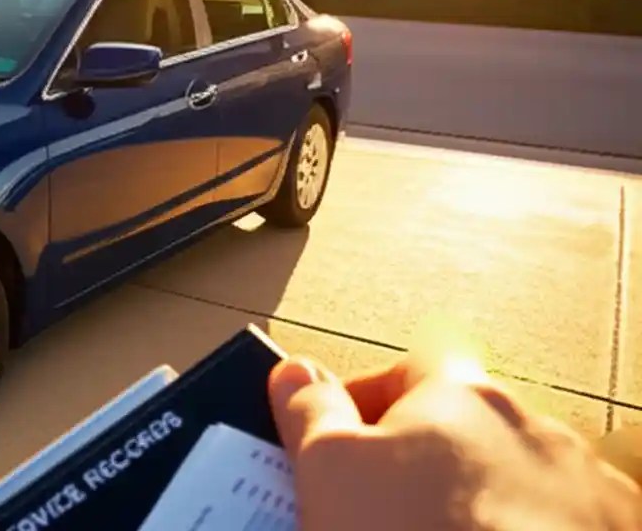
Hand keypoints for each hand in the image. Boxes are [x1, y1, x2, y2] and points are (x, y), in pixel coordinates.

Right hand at [268, 355, 641, 529]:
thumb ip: (311, 412)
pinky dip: (520, 530)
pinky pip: (553, 520)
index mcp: (462, 396)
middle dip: (422, 458)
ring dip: (475, 499)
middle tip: (376, 505)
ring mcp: (579, 489)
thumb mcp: (329, 473)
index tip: (342, 430)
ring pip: (511, 477)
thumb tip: (297, 375)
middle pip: (464, 424)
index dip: (372, 393)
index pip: (415, 362)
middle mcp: (533, 430)